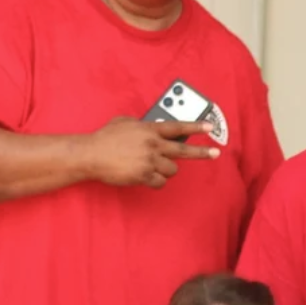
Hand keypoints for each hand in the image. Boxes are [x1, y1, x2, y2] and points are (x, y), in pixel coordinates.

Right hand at [86, 117, 219, 188]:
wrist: (90, 155)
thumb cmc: (104, 139)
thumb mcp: (124, 123)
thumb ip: (142, 125)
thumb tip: (153, 126)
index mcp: (149, 130)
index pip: (177, 127)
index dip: (195, 127)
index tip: (209, 126)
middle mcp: (152, 144)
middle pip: (184, 150)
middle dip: (202, 152)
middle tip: (215, 153)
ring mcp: (149, 160)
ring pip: (172, 170)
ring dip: (165, 170)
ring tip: (150, 167)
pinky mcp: (144, 175)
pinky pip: (160, 182)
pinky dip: (155, 181)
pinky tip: (145, 177)